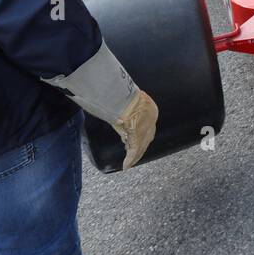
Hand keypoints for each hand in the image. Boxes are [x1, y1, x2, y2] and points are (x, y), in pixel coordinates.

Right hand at [41, 41, 156, 167]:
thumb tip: (104, 88)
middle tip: (134, 154)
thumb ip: (116, 97)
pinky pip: (134, 150)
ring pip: (140, 144)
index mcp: (148, 105)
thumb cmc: (115, 90)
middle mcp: (150, 117)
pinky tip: (126, 165)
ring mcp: (145, 127)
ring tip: (129, 161)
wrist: (117, 94)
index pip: (146, 122)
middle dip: (141, 144)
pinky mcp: (137, 135)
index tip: (135, 137)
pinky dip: (130, 158)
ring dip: (135, 153)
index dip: (142, 132)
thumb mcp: (118, 94)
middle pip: (146, 135)